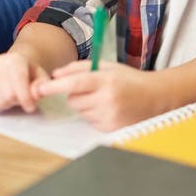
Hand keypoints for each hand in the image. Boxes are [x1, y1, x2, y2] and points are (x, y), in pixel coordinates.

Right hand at [0, 51, 48, 113]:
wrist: (12, 64)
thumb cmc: (28, 73)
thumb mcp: (40, 77)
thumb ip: (41, 85)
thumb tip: (35, 94)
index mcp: (15, 59)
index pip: (18, 79)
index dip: (25, 96)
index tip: (31, 107)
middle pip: (7, 94)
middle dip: (17, 101)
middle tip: (20, 98)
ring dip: (6, 105)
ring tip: (10, 97)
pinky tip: (0, 98)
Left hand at [35, 60, 159, 130]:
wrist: (155, 97)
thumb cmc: (129, 79)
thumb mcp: (107, 66)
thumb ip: (79, 68)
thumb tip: (56, 74)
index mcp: (106, 81)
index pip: (75, 84)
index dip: (55, 86)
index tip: (39, 88)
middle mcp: (107, 100)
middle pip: (73, 100)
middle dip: (74, 94)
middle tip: (90, 87)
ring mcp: (109, 117)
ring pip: (80, 111)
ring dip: (84, 104)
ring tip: (102, 97)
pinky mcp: (110, 129)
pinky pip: (89, 121)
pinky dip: (92, 114)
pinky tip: (108, 108)